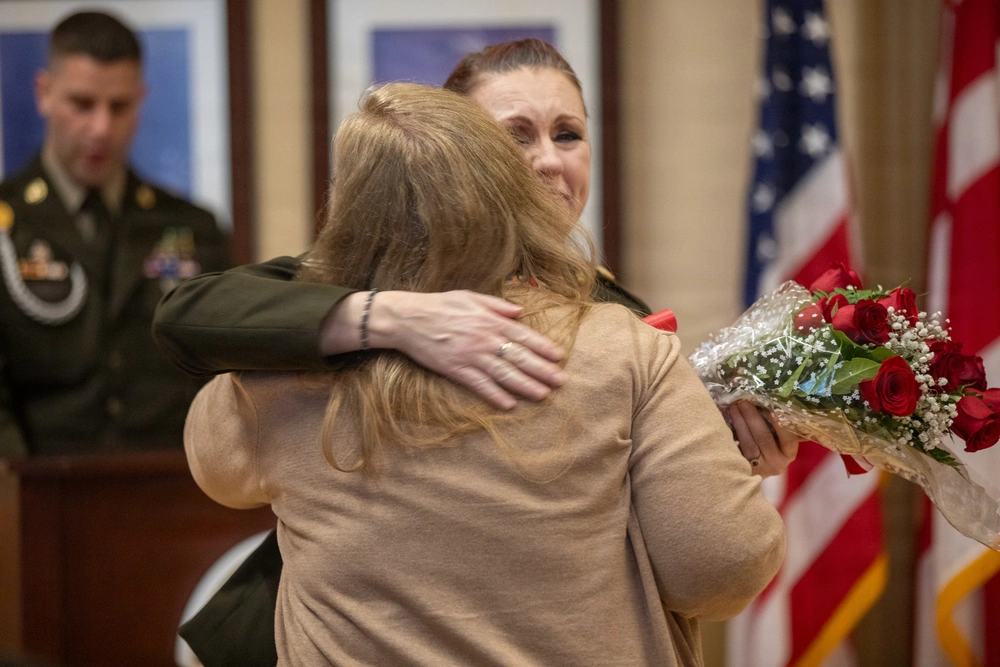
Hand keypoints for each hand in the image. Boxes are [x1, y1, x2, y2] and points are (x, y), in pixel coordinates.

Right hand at [321, 290, 565, 409]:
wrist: (408, 318)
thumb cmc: (439, 305)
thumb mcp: (470, 296)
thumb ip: (496, 305)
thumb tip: (520, 311)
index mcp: (490, 320)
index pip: (523, 335)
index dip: (543, 347)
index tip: (559, 356)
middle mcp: (484, 339)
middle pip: (519, 357)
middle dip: (542, 370)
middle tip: (561, 381)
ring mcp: (471, 356)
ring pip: (504, 373)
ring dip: (525, 385)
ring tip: (543, 395)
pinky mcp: (456, 369)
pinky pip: (479, 385)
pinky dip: (494, 395)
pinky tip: (509, 404)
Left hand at [728, 401, 799, 477]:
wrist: (751, 474)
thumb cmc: (767, 449)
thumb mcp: (777, 441)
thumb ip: (777, 426)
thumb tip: (768, 400)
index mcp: (788, 454)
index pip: (788, 439)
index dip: (780, 424)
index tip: (772, 407)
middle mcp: (776, 463)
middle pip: (764, 438)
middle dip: (752, 417)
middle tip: (743, 401)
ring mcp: (759, 468)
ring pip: (748, 444)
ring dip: (739, 422)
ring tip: (733, 407)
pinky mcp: (742, 469)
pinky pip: (735, 450)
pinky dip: (730, 434)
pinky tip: (724, 421)